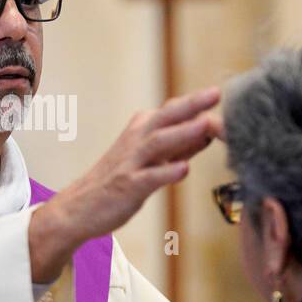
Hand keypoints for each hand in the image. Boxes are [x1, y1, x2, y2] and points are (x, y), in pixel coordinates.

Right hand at [29, 87, 220, 282]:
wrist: (79, 208)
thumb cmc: (118, 181)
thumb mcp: (150, 159)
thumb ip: (180, 146)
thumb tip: (208, 131)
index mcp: (141, 131)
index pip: (172, 111)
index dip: (196, 102)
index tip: (221, 95)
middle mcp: (136, 141)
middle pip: (165, 117)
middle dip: (191, 105)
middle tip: (216, 94)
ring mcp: (131, 163)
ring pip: (158, 142)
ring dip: (182, 132)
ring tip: (206, 125)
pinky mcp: (127, 186)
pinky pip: (148, 177)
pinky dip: (166, 171)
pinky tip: (185, 169)